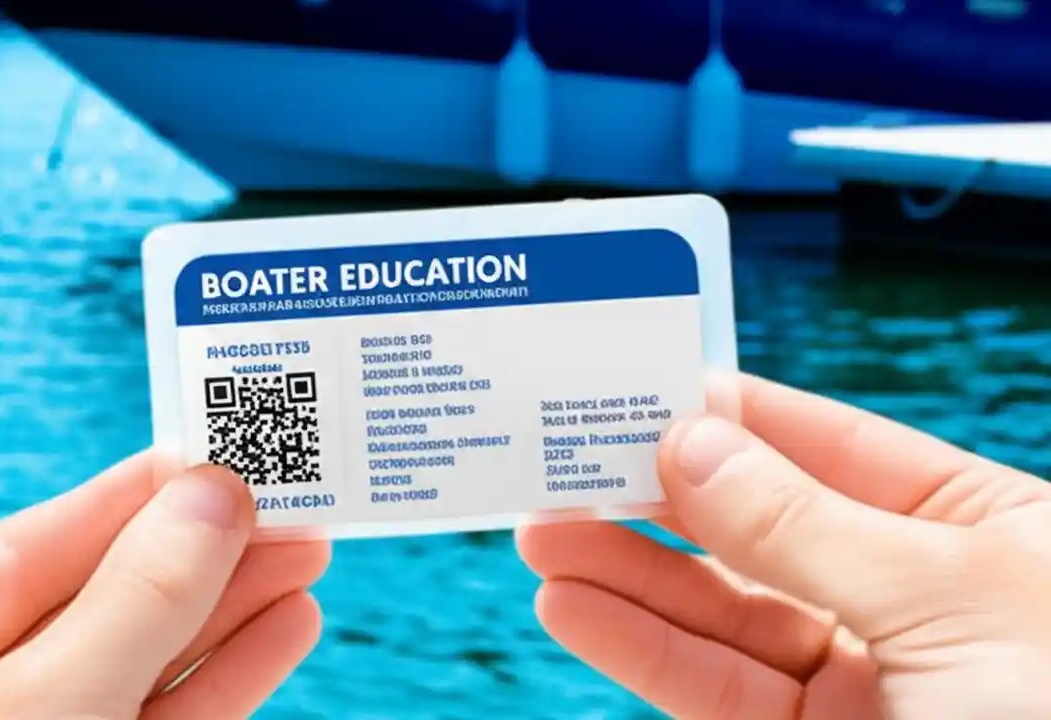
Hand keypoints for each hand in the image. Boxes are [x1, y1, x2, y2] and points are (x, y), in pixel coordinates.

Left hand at [0, 454, 329, 718]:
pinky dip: (231, 679)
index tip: (226, 449)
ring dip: (234, 608)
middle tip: (295, 496)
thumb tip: (213, 497)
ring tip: (308, 553)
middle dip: (204, 547)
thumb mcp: (31, 718)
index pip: (38, 547)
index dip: (138, 493)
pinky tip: (281, 629)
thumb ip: (130, 609)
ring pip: (153, 662)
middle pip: (108, 598)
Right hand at [519, 374, 1050, 718]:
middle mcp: (915, 597)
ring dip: (625, 573)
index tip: (644, 388)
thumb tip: (693, 443)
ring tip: (540, 532)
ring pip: (723, 612)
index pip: (837, 447)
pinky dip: (640, 648)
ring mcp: (864, 680)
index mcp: (984, 530)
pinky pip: (714, 686)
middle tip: (564, 459)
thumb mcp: (943, 600)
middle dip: (658, 496)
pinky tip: (574, 606)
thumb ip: (803, 525)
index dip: (738, 416)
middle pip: (761, 528)